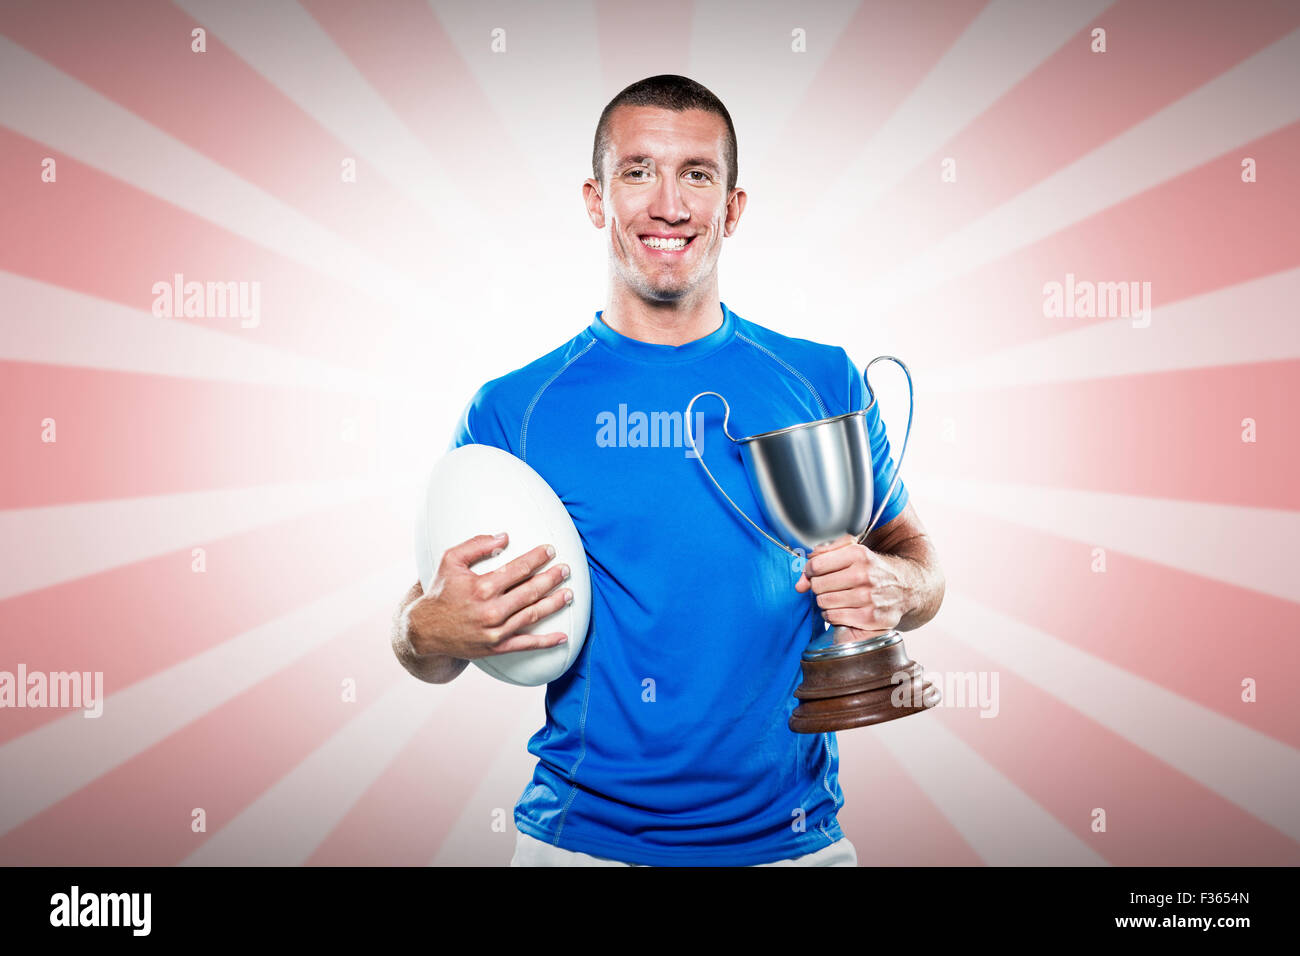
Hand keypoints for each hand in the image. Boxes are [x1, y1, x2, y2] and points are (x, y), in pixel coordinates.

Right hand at [405, 532, 572, 659]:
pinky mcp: (496, 647)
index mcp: (482, 587)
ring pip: (533, 615)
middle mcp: (491, 610)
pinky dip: (546, 642)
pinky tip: (563, 636)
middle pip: (531, 591)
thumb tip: (504, 536)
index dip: (537, 558)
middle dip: (552, 579)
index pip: (518, 569)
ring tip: (569, 594)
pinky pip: (526, 644)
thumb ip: (476, 545)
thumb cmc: (441, 592)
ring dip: (554, 604)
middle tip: (566, 570)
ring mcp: (495, 631)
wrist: (425, 631)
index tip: (551, 551)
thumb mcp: (450, 561)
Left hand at [794, 533, 912, 634]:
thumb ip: (822, 558)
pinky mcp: (870, 618)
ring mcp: (868, 598)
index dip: (811, 570)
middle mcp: (864, 575)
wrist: (908, 587)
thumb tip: (800, 584)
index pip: (815, 565)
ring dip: (825, 601)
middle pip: (818, 585)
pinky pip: (833, 617)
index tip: (817, 572)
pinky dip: (832, 615)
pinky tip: (843, 609)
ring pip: (823, 602)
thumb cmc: (874, 569)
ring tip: (837, 597)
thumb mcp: (853, 552)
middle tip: (830, 586)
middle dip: (819, 586)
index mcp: (858, 554)